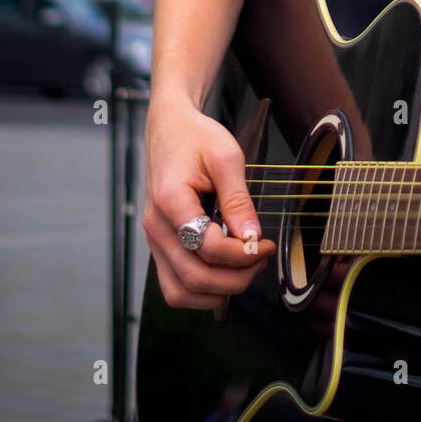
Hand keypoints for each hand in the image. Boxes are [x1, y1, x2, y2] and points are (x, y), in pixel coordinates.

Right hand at [142, 89, 274, 310]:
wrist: (170, 129)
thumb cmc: (197, 138)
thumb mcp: (226, 157)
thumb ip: (239, 199)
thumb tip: (252, 236)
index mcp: (171, 202)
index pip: (207, 247)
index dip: (242, 254)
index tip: (266, 244)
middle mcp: (157, 227)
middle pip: (194, 277)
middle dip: (235, 279)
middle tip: (261, 260)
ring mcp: (154, 239)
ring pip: (180, 291)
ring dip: (217, 292)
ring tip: (245, 271)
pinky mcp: (160, 244)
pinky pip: (174, 284)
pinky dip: (200, 290)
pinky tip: (225, 275)